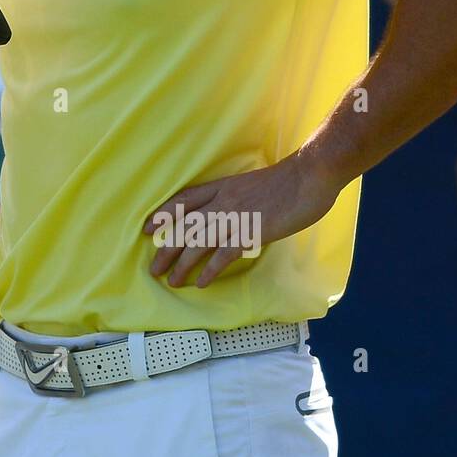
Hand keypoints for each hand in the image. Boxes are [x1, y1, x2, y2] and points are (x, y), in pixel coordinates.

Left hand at [142, 152, 341, 287]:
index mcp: (222, 186)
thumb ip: (235, 198)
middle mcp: (222, 201)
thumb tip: (227, 215)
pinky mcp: (252, 231)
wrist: (309, 174)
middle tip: (154, 268)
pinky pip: (224, 253)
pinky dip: (211, 269)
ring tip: (172, 280)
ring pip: (199, 242)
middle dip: (166, 248)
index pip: (184, 200)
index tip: (147, 228)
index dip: (163, 215)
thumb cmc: (287, 179)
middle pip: (185, 226)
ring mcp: (236, 216)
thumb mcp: (250, 184)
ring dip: (183, 264)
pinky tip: (201, 282)